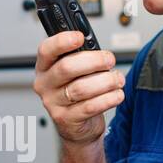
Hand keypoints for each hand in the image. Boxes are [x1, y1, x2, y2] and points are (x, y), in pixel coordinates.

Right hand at [32, 30, 124, 145]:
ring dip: (105, 81)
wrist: (78, 125)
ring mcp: (53, 103)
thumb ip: (81, 57)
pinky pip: (89, 107)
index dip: (62, 41)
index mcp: (45, 67)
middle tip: (109, 60)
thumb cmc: (78, 92)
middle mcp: (45, 84)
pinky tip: (116, 94)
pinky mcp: (66, 119)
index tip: (80, 37)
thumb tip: (98, 49)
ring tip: (117, 79)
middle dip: (94, 61)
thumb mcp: (76, 71)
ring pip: (81, 88)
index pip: (46, 50)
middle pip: (67, 67)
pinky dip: (108, 98)